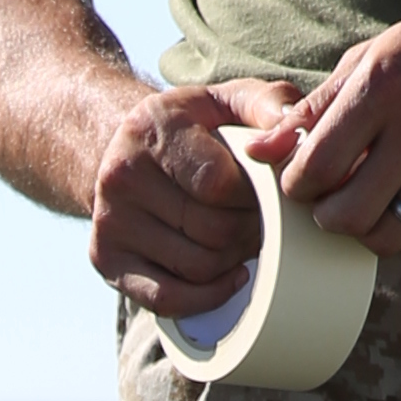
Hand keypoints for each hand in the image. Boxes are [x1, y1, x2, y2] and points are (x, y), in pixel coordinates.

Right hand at [85, 76, 303, 312]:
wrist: (126, 148)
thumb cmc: (194, 127)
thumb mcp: (230, 100)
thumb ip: (270, 107)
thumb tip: (293, 141)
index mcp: (153, 126)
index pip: (218, 183)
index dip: (256, 197)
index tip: (267, 192)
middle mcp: (122, 174)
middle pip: (212, 231)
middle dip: (251, 231)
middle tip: (262, 221)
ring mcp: (111, 222)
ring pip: (198, 267)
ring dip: (234, 260)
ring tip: (242, 239)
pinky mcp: (107, 260)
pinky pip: (168, 299)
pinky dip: (209, 296)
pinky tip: (229, 276)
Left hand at [260, 0, 400, 256]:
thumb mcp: (376, 56)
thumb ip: (316, 107)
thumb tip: (260, 151)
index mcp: (382, 89)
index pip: (316, 168)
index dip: (298, 188)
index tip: (304, 183)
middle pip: (347, 216)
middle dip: (327, 219)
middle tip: (332, 205)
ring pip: (388, 236)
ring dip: (368, 233)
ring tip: (370, 210)